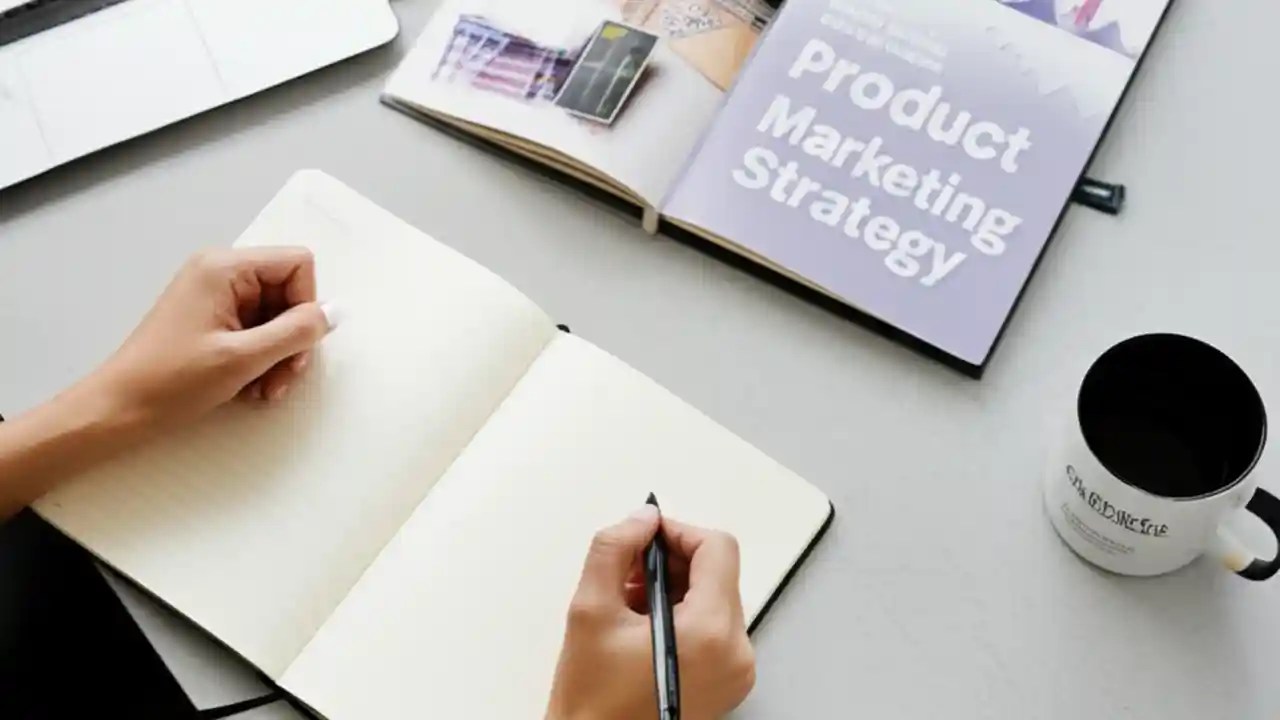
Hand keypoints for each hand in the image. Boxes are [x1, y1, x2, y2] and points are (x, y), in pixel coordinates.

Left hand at [86, 247, 329, 436]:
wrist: (118, 410)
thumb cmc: (173, 381)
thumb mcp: (244, 358)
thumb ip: (296, 332)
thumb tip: (335, 313)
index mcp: (225, 267)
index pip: (297, 264)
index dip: (307, 305)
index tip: (295, 345)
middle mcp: (220, 272)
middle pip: (288, 293)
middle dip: (292, 340)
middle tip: (281, 380)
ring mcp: (214, 296)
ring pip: (275, 318)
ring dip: (278, 357)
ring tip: (264, 390)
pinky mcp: (210, 319)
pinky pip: (255, 331)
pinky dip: (260, 360)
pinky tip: (250, 387)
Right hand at [546, 507, 754, 719]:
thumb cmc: (592, 700)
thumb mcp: (590, 610)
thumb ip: (614, 549)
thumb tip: (642, 518)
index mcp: (710, 632)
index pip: (717, 548)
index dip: (678, 531)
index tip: (646, 536)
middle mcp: (736, 652)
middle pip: (717, 572)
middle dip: (670, 562)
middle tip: (626, 574)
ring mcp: (737, 669)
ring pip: (716, 596)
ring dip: (673, 587)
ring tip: (629, 606)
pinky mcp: (729, 680)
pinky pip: (715, 625)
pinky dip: (683, 613)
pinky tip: (643, 626)